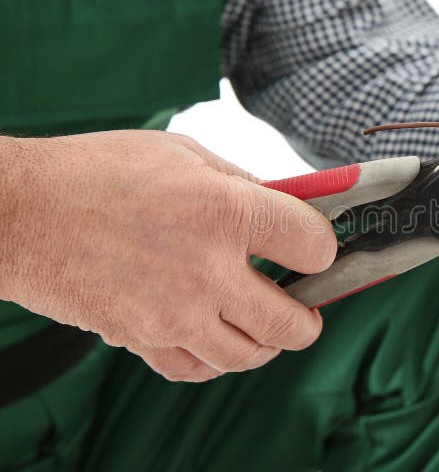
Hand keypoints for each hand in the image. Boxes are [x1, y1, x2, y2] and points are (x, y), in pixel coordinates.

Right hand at [0, 130, 336, 381]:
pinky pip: (197, 369)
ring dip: (267, 342)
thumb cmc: (99, 172)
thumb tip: (286, 204)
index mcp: (225, 212)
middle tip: (306, 307)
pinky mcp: (142, 340)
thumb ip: (243, 183)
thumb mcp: (184, 154)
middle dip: (309, 317)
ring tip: (263, 322)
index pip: (312, 245)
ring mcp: (174, 315)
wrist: (21, 213)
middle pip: (290, 323)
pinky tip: (216, 335)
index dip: (324, 246)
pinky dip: (216, 358)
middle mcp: (207, 272)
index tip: (316, 248)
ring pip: (248, 355)